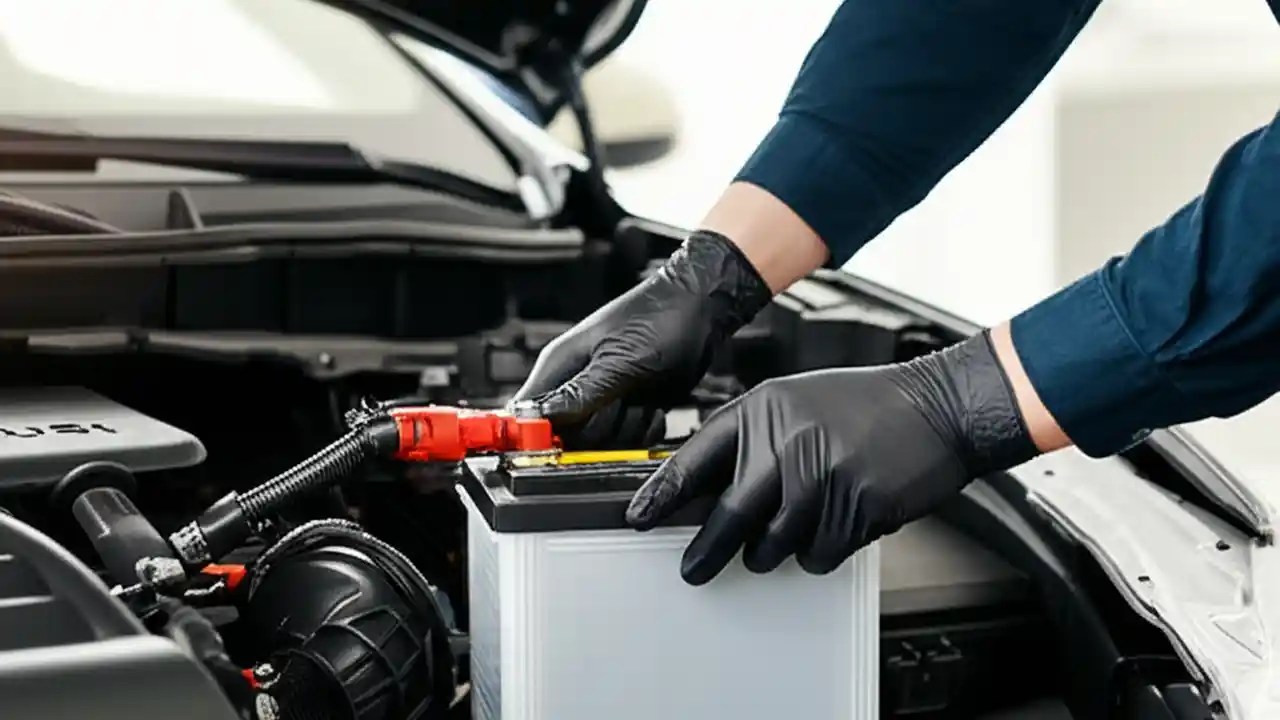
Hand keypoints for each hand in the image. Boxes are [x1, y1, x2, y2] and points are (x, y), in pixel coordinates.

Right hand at [509, 229, 771, 447]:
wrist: (703, 307)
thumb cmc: (661, 318)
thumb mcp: (620, 360)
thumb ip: (581, 393)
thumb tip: (541, 418)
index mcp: (561, 365)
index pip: (527, 412)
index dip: (538, 434)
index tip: (562, 443)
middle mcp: (578, 384)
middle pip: (567, 436)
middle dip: (599, 431)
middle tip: (621, 406)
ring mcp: (605, 397)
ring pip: (601, 443)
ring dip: (628, 430)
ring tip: (643, 401)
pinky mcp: (631, 407)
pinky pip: (629, 440)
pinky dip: (646, 431)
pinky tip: (655, 408)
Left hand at [624, 330, 1039, 584]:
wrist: (936, 407)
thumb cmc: (864, 405)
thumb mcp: (794, 403)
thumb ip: (752, 439)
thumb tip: (707, 490)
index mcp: (762, 412)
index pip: (696, 459)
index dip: (662, 493)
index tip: (639, 517)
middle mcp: (786, 444)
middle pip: (728, 517)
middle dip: (707, 552)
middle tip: (693, 570)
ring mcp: (822, 479)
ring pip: (774, 545)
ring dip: (775, 550)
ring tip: (797, 522)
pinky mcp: (855, 510)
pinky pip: (818, 554)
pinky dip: (820, 550)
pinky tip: (838, 520)